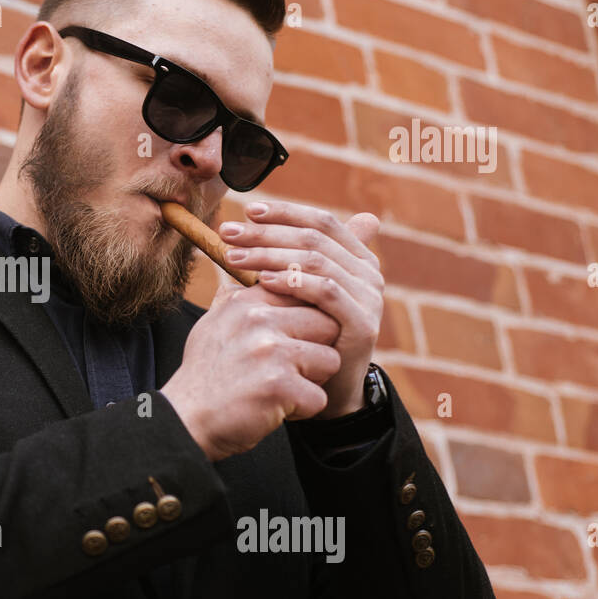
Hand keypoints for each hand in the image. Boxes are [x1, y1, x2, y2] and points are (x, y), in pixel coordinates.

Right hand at [162, 282, 340, 461]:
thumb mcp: (212, 324)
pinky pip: (320, 397)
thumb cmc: (205, 375)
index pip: (305, 293)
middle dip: (316, 350)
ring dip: (311, 381)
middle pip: (328, 324)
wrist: (186, 420)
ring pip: (330, 360)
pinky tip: (274, 408)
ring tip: (279, 389)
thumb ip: (233, 297)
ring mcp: (269, 351)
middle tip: (288, 369)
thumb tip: (236, 271)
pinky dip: (301, 410)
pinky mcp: (279, 386)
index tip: (291, 341)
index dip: (307, 322)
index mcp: (246, 301)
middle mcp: (258, 320)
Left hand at [218, 202, 382, 418]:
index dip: (285, 213)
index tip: (248, 211)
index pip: (322, 222)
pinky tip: (262, 280)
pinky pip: (325, 292)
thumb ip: (279, 257)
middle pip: (314, 238)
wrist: (324, 387)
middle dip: (267, 232)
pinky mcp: (362, 324)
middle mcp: (368, 272)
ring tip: (234, 256)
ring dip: (270, 254)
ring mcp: (368, 297)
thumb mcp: (290, 290)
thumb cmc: (303, 334)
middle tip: (229, 232)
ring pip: (316, 261)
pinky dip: (292, 282)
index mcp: (356, 257)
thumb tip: (251, 217)